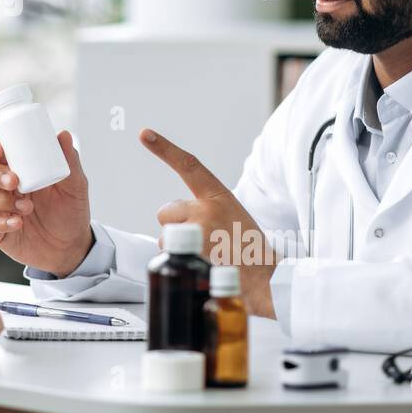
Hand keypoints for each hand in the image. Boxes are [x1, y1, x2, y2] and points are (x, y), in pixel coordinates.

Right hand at [0, 129, 93, 276]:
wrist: (71, 246)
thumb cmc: (70, 210)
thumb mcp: (75, 185)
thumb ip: (70, 160)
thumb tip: (64, 135)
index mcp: (16, 165)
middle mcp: (0, 183)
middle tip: (14, 181)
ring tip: (26, 207)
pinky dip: (1, 222)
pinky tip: (18, 223)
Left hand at [139, 128, 277, 319]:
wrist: (267, 278)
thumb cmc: (248, 249)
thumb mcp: (232, 217)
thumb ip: (206, 210)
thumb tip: (179, 220)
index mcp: (218, 196)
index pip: (188, 166)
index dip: (165, 148)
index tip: (145, 134)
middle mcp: (206, 209)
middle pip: (165, 212)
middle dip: (174, 226)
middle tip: (201, 241)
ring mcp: (198, 231)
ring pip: (165, 237)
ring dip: (177, 247)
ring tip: (205, 256)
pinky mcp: (192, 254)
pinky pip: (169, 255)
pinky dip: (179, 262)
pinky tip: (201, 266)